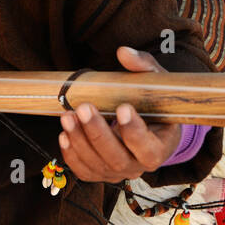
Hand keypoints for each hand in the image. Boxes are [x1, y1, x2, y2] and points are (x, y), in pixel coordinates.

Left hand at [56, 46, 182, 182]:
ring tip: (67, 116)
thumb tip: (123, 52)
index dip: (134, 132)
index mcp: (159, 148)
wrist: (149, 125)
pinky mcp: (101, 172)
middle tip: (84, 107)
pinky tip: (65, 134)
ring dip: (79, 140)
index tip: (123, 107)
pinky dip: (71, 154)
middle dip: (98, 133)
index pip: (148, 149)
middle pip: (117, 159)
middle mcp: (139, 165)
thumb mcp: (156, 83)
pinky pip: (84, 171)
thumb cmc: (154, 103)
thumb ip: (143, 66)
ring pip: (97, 165)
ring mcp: (118, 172)